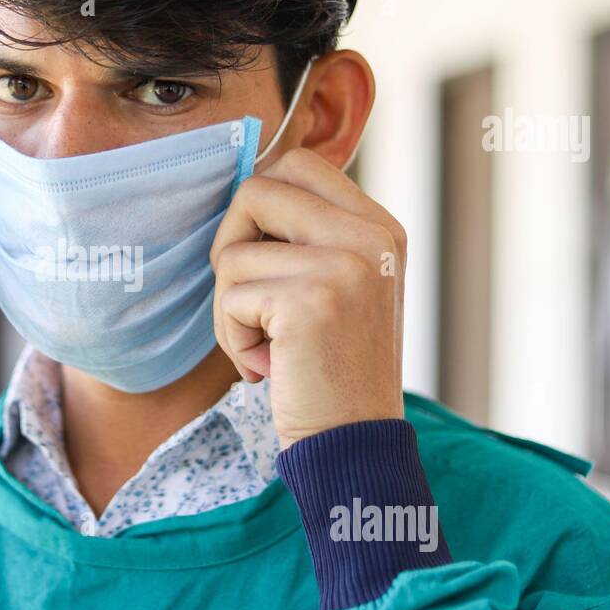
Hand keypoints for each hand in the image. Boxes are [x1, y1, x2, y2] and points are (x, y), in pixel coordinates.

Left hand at [210, 146, 405, 447]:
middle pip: (256, 191)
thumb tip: (242, 190)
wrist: (353, 445)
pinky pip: (230, 299)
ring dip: (229, 309)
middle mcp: (371, 236)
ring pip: (232, 253)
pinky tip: (269, 368)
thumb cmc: (329, 371)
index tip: (260, 260)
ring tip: (267, 348)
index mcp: (379, 228)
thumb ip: (306, 238)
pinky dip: (234, 341)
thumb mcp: (337, 288)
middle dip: (231, 245)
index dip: (256, 208)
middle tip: (248, 298)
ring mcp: (345, 264)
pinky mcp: (311, 301)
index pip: (297, 165)